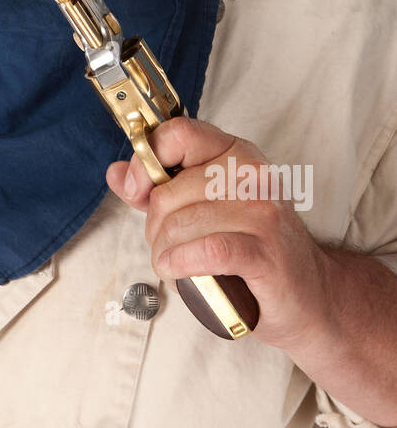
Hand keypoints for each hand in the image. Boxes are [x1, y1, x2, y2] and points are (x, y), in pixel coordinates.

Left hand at [105, 118, 332, 350]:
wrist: (309, 295)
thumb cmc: (253, 249)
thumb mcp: (204, 209)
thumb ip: (159, 190)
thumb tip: (118, 172)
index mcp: (236, 154)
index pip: (180, 133)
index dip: (146, 160)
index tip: (137, 189)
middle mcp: (252, 176)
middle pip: (170, 190)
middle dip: (154, 225)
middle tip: (165, 244)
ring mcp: (263, 213)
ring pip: (182, 223)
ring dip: (164, 252)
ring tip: (174, 263)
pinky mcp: (266, 253)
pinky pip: (206, 250)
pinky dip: (181, 263)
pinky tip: (178, 271)